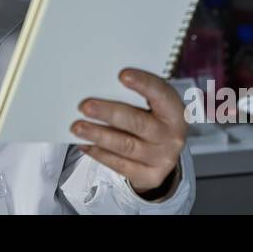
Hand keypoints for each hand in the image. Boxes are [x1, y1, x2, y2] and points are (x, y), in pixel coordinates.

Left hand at [72, 68, 188, 199]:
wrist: (164, 154)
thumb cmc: (154, 120)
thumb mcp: (154, 106)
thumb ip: (135, 96)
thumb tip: (102, 85)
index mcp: (175, 112)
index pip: (161, 95)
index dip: (143, 84)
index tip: (123, 75)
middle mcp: (172, 137)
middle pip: (138, 123)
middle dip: (109, 113)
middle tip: (85, 106)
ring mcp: (162, 158)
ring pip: (125, 146)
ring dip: (98, 135)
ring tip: (78, 127)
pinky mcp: (149, 176)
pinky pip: (120, 165)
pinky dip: (99, 153)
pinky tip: (85, 143)